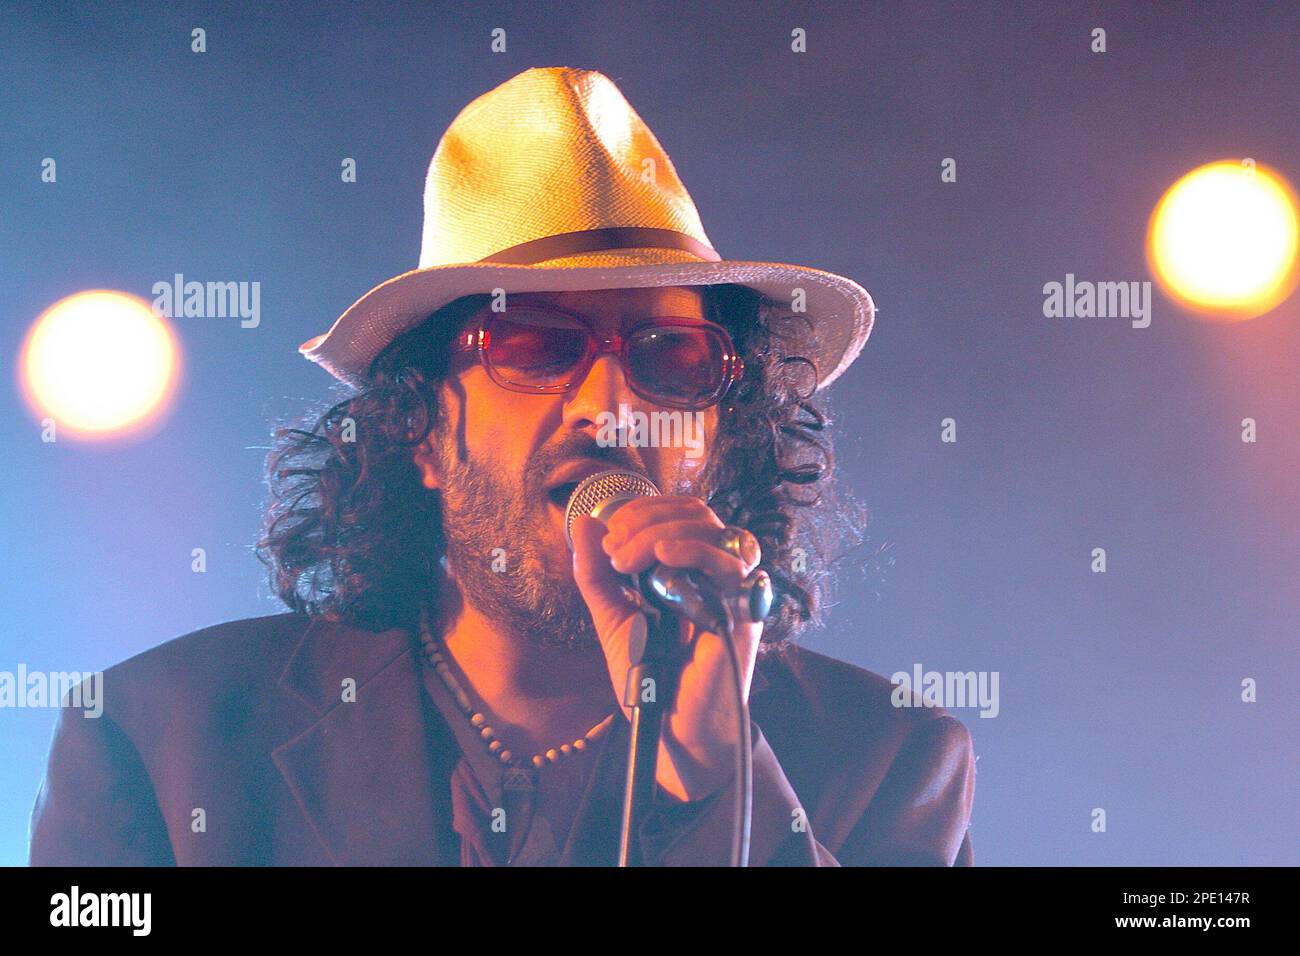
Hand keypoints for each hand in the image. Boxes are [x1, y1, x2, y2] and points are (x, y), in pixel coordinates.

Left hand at [570, 496, 763, 802]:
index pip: (677, 513)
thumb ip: (597, 575)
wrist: (669, 729)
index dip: (642, 511)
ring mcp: (730, 592)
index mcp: (688, 569)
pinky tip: (663, 557)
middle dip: (647, 518)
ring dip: (663, 532)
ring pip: (713, 531)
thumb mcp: (613, 618)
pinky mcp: (740, 615)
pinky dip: (695, 551)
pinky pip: (730, 568)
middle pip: (696, 514)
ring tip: (628, 561)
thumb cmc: (649, 677)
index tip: (608, 537)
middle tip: (615, 549)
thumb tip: (585, 524)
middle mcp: (714, 574)